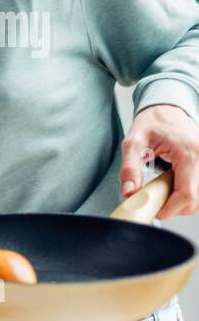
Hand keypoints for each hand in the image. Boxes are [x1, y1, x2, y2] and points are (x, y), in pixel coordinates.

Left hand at [122, 103, 198, 218]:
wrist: (167, 109)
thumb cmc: (151, 123)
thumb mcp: (132, 143)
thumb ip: (130, 168)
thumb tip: (129, 193)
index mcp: (189, 152)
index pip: (187, 195)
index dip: (169, 210)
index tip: (153, 210)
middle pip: (196, 200)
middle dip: (174, 207)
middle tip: (154, 200)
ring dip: (182, 201)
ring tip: (163, 190)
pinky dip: (188, 193)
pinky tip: (173, 185)